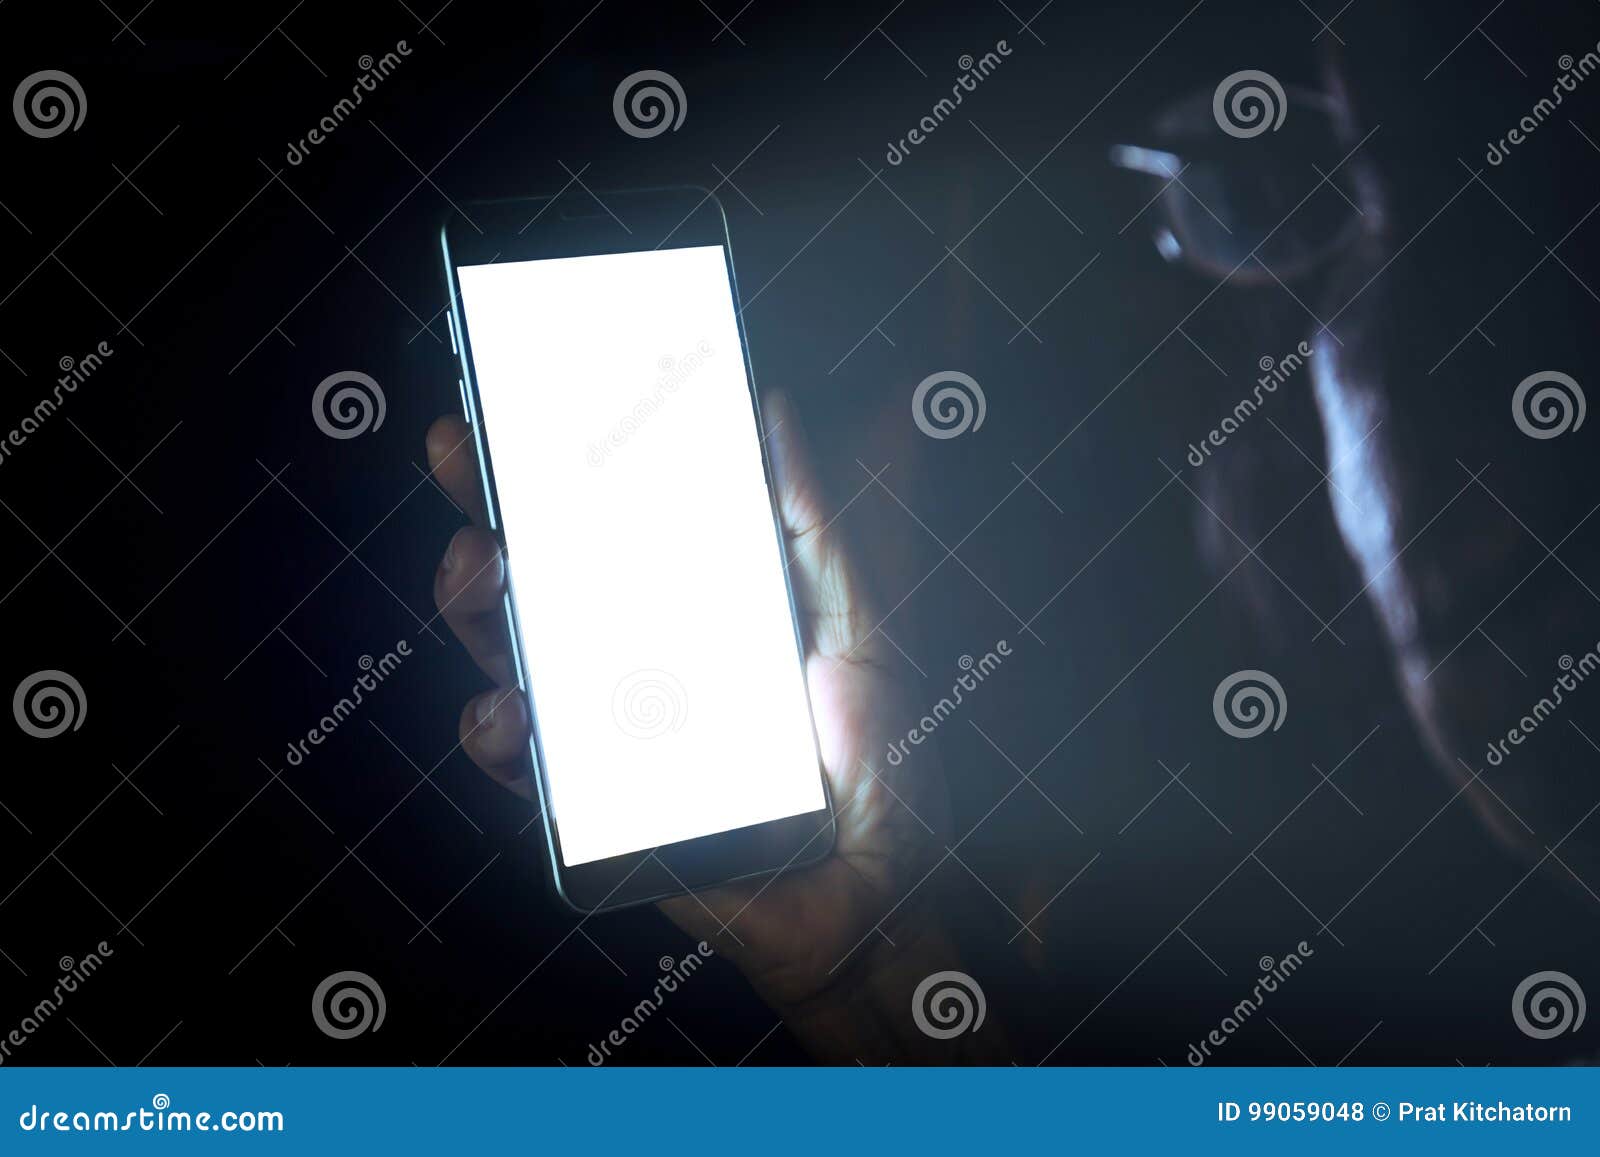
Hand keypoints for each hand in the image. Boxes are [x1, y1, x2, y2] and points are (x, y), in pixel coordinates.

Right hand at [427, 391, 979, 1060]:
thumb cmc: (882, 763)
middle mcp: (633, 661)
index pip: (602, 524)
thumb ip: (814, 527)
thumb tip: (777, 410)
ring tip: (487, 573)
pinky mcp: (590, 808)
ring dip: (473, 606)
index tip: (512, 402)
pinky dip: (498, 733)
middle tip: (464, 455)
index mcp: (689, 606)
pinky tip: (512, 709)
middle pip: (533, 577)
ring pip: (503, 658)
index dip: (549, 463)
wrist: (879, 896)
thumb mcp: (859, 625)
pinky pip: (520, 767)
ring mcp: (604, 732)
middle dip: (484, 508)